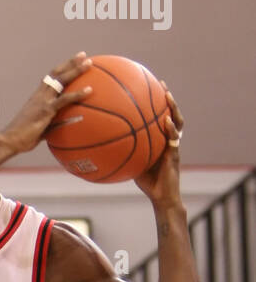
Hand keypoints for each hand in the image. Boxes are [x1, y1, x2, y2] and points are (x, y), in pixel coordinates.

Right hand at [0, 53, 92, 155]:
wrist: (10, 140)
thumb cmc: (24, 138)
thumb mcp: (43, 129)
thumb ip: (57, 123)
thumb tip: (74, 121)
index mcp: (38, 96)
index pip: (51, 77)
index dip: (62, 68)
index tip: (73, 62)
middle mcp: (40, 95)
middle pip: (57, 73)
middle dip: (71, 63)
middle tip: (84, 55)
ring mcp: (43, 101)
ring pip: (61, 80)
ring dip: (75, 70)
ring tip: (89, 63)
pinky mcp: (46, 110)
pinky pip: (64, 99)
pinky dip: (78, 94)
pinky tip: (90, 90)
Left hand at [135, 83, 182, 206]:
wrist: (161, 197)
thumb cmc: (147, 182)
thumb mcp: (132, 164)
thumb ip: (123, 153)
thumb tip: (102, 146)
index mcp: (161, 140)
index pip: (161, 118)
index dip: (158, 104)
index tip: (150, 87)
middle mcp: (169, 140)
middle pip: (172, 114)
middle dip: (168, 99)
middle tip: (162, 84)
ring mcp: (174, 146)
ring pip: (177, 123)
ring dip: (173, 108)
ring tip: (167, 96)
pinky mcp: (175, 155)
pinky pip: (174, 140)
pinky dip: (170, 130)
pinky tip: (166, 122)